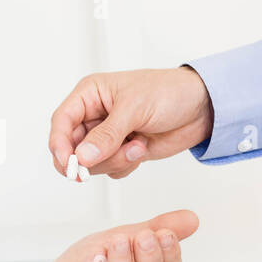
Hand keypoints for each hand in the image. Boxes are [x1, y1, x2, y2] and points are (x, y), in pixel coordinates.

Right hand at [48, 67, 214, 179]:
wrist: (202, 108)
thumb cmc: (169, 92)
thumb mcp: (135, 108)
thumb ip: (107, 135)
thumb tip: (82, 156)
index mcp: (90, 95)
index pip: (61, 122)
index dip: (60, 144)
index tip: (69, 162)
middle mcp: (94, 116)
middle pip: (72, 147)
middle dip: (89, 158)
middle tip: (105, 161)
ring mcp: (108, 136)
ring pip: (91, 162)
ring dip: (114, 160)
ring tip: (137, 145)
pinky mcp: (122, 151)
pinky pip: (110, 169)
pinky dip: (125, 165)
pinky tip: (142, 147)